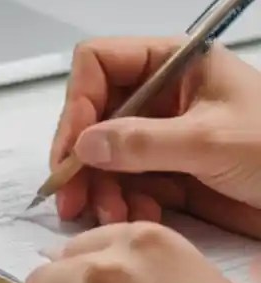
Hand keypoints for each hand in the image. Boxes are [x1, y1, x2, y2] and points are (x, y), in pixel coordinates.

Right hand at [52, 37, 260, 238]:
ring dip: (100, 187)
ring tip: (108, 216)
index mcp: (174, 63)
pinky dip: (123, 203)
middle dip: (81, 157)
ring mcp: (164, 133)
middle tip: (70, 197)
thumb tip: (84, 146)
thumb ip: (144, 142)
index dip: (79, 101)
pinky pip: (127, 182)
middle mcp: (162, 94)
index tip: (74, 146)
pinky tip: (136, 219)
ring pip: (105, 155)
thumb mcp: (213, 141)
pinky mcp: (171, 171)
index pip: (99, 63)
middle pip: (94, 114)